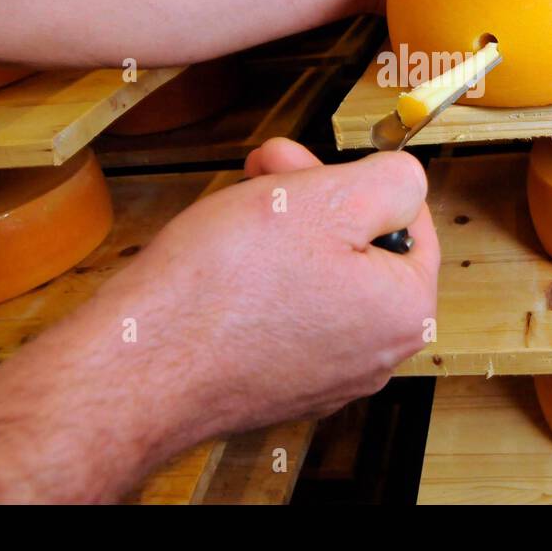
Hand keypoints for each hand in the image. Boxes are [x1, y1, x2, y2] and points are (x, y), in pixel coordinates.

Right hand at [91, 138, 438, 457]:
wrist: (141, 365)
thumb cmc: (226, 284)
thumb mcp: (326, 198)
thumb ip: (392, 181)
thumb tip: (406, 181)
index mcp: (404, 312)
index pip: (410, 219)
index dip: (355, 177)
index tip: (307, 164)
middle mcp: (376, 356)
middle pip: (361, 247)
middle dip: (313, 199)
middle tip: (263, 169)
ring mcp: (326, 377)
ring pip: (321, 276)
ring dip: (285, 233)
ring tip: (236, 213)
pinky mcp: (278, 386)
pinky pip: (286, 315)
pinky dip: (261, 282)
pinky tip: (223, 264)